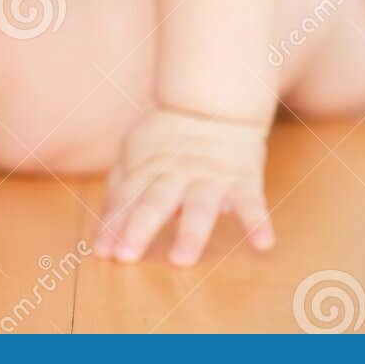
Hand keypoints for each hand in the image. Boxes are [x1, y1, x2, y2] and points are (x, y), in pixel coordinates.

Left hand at [94, 106, 274, 266]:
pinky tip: (262, 244)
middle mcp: (176, 173)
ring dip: (190, 233)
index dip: (114, 223)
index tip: (101, 251)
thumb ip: (120, 192)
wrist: (215, 103)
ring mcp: (210, 177)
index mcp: (148, 168)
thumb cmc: (168, 141)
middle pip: (156, 202)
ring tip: (181, 260)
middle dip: (140, 227)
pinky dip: (258, 222)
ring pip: (199, 207)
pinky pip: (252, 203)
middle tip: (127, 255)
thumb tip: (104, 237)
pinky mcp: (242, 179)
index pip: (127, 197)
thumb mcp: (137, 155)